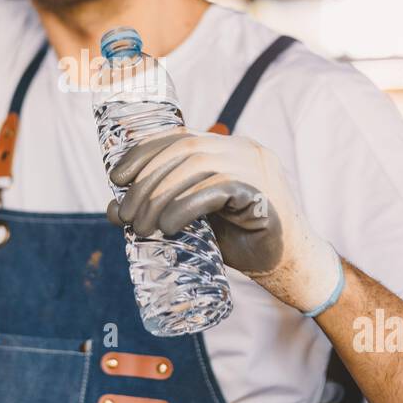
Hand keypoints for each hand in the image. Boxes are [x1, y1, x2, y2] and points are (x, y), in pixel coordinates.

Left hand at [104, 129, 342, 312]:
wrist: (288, 266)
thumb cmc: (240, 240)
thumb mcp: (194, 218)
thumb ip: (162, 206)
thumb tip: (114, 210)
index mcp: (226, 148)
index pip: (178, 136)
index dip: (142, 153)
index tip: (116, 178)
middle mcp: (242, 149)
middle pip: (183, 150)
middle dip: (147, 181)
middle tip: (127, 216)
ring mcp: (256, 168)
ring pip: (196, 165)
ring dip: (160, 195)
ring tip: (143, 228)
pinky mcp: (262, 193)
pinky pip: (217, 188)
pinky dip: (186, 205)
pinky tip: (168, 225)